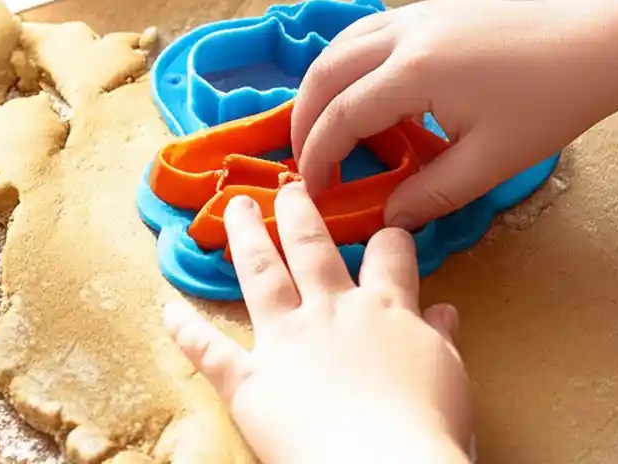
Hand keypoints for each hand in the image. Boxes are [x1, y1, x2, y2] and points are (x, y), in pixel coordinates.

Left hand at [163, 184, 472, 463]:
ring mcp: (286, 341)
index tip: (385, 228)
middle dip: (298, 212)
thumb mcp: (450, 378)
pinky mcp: (251, 381)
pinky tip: (167, 310)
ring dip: (245, 237)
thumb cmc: (426, 430)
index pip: (389, 257)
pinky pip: (211, 352)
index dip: (387, 238)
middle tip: (287, 187)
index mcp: (385, 311)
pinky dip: (186, 331)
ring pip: (262, 274)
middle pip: (311, 246)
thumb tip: (443, 312)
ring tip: (233, 207)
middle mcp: (331, 312)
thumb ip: (439, 340)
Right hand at [289, 0, 613, 228]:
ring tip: (319, 130)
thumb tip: (388, 219)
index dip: (320, 155)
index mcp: (416, 72)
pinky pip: (361, 34)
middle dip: (304, 120)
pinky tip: (353, 93)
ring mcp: (411, 16)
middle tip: (304, 161)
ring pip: (337, 47)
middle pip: (325, 74)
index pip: (343, 115)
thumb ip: (431, 193)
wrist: (591, 44)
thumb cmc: (548, 103)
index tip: (314, 189)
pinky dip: (343, 66)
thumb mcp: (490, 162)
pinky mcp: (424, 11)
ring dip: (319, 89)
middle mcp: (403, 35)